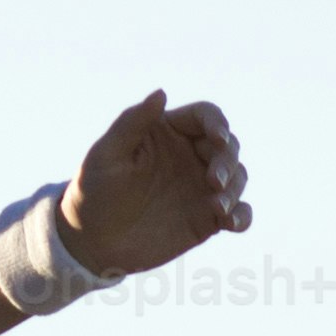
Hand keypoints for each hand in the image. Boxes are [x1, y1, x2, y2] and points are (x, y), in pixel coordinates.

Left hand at [66, 89, 251, 277]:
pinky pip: (238, 212)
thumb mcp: (106, 154)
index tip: (218, 139)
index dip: (218, 124)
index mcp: (168, 133)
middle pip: (228, 146)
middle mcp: (190, 155)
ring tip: (218, 207)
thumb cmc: (93, 192)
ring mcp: (201, 187)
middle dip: (228, 160)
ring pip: (238, 177)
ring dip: (235, 188)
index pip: (205, 116)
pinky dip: (243, 216)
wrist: (92, 242)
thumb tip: (161, 92)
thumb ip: (132, 122)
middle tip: (213, 182)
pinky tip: (231, 223)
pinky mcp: (208, 218)